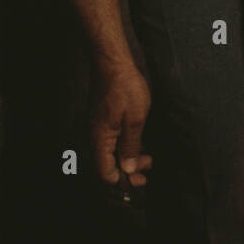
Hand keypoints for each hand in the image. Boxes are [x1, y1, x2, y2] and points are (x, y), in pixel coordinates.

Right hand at [90, 61, 152, 185]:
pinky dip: (125, 147)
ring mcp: (99, 128)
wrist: (113, 63)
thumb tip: (128, 169)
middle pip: (108, 165)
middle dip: (128, 171)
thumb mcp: (135, 119)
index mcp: (100, 139)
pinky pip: (112, 142)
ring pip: (110, 154)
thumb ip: (131, 146)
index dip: (123, 180)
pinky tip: (139, 144)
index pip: (105, 173)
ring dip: (128, 159)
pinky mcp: (103, 121)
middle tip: (147, 169)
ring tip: (147, 158)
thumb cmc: (125, 87)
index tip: (141, 179)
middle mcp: (96, 136)